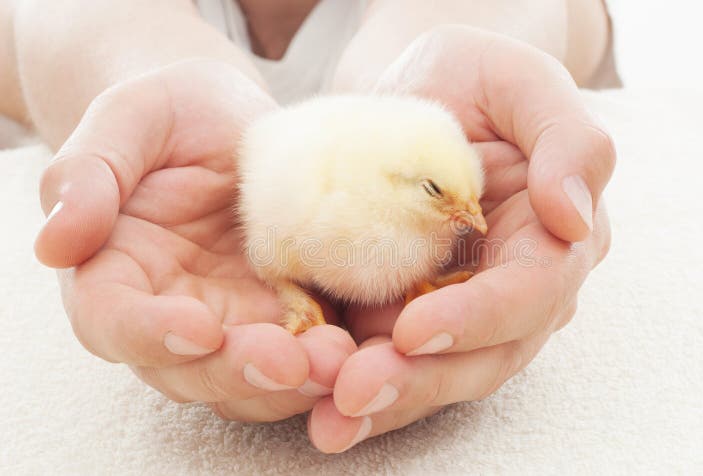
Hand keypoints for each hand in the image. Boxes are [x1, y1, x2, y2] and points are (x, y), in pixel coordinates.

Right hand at [36, 60, 355, 419]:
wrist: (232, 121)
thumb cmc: (172, 114)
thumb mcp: (127, 119)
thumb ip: (87, 174)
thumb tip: (55, 243)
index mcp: (114, 272)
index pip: (114, 322)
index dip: (149, 334)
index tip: (196, 327)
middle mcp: (169, 311)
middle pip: (191, 368)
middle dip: (240, 372)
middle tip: (292, 362)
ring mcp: (232, 318)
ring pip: (251, 377)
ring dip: (294, 380)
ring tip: (340, 361)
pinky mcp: (284, 312)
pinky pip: (305, 350)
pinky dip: (331, 357)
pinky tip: (364, 344)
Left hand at [308, 26, 613, 451]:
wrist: (411, 96)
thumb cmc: (473, 81)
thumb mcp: (519, 84)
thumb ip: (569, 141)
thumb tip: (575, 217)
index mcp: (556, 238)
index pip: (533, 292)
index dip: (480, 317)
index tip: (415, 330)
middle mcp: (517, 290)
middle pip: (485, 355)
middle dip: (422, 381)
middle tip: (355, 393)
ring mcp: (462, 311)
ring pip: (436, 373)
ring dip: (385, 401)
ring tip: (331, 419)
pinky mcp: (408, 316)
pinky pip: (390, 362)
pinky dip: (355, 387)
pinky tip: (319, 408)